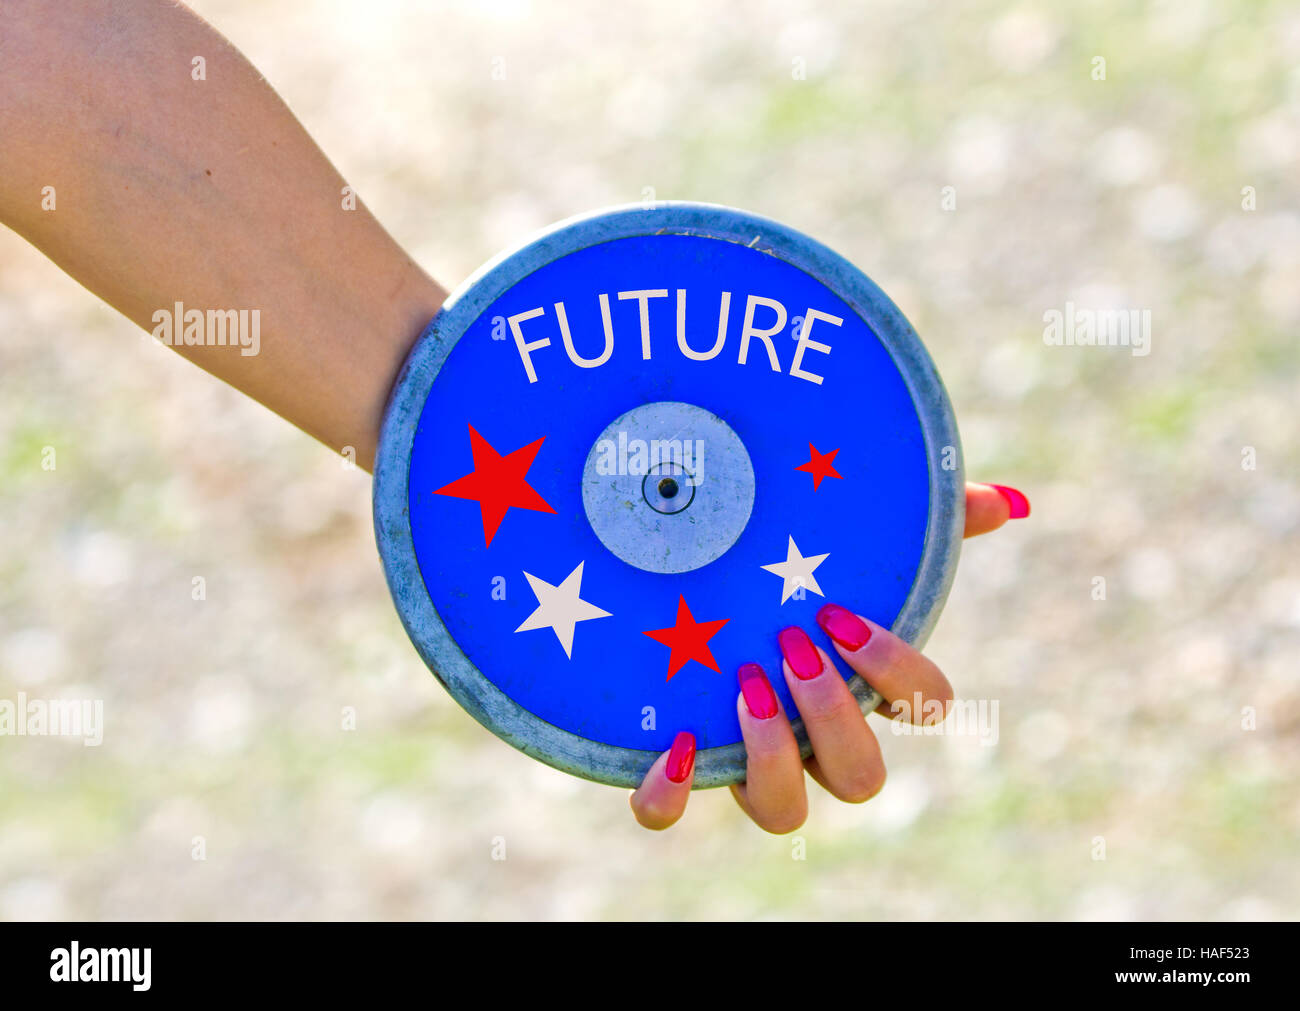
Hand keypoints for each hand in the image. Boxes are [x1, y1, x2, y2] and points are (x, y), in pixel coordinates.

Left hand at [629, 481, 1029, 831]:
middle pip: (862, 777)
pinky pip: (669, 812)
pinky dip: (670, 795)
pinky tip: (670, 747)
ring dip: (772, 759)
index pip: (924, 706)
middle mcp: (814, 739)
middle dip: (834, 717)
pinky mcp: (682, 766)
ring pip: (785, 813)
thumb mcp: (856, 539)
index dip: (896, 672)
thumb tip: (1006, 502)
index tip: (842, 617)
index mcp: (864, 686)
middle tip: (792, 647)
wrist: (689, 574)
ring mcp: (749, 762)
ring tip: (746, 683)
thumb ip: (931, 523)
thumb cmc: (789, 565)